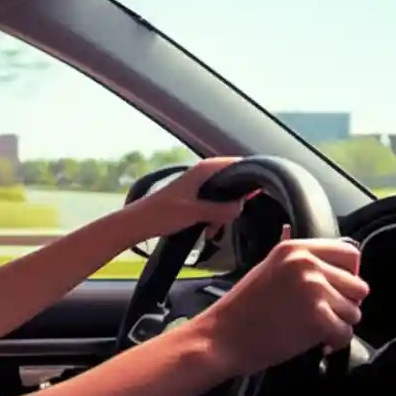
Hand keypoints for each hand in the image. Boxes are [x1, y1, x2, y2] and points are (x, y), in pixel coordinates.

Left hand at [132, 157, 250, 238]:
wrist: (138, 223)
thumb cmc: (161, 214)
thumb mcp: (194, 213)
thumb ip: (220, 210)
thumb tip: (240, 207)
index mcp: (204, 170)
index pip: (237, 164)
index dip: (250, 177)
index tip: (258, 193)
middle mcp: (203, 174)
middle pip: (234, 185)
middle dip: (233, 204)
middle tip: (227, 219)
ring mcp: (199, 187)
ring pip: (224, 199)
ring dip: (222, 215)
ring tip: (212, 230)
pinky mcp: (194, 199)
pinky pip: (213, 207)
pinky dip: (213, 219)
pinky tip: (207, 231)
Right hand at [201, 225, 368, 376]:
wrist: (222, 337)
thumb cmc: (240, 310)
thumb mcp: (265, 268)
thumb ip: (293, 257)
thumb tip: (302, 238)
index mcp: (295, 249)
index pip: (349, 254)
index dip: (347, 275)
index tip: (336, 289)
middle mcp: (307, 265)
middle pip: (357, 285)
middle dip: (343, 304)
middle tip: (320, 314)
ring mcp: (314, 291)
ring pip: (354, 311)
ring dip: (339, 324)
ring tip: (313, 328)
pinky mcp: (318, 319)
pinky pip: (346, 333)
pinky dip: (334, 342)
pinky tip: (316, 341)